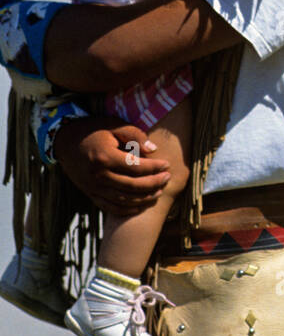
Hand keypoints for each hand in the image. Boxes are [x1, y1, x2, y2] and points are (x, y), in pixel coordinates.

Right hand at [53, 118, 170, 217]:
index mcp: (105, 157)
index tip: (167, 165)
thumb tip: (154, 149)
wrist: (65, 141)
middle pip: (132, 186)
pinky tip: (141, 205)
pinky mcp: (90, 194)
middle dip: (153, 184)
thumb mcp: (114, 125)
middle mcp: (98, 175)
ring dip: (144, 198)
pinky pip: (110, 207)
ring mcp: (93, 187)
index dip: (154, 168)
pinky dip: (128, 209)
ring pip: (123, 199)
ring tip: (159, 191)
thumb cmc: (94, 130)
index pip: (136, 167)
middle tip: (167, 178)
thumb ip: (135, 135)